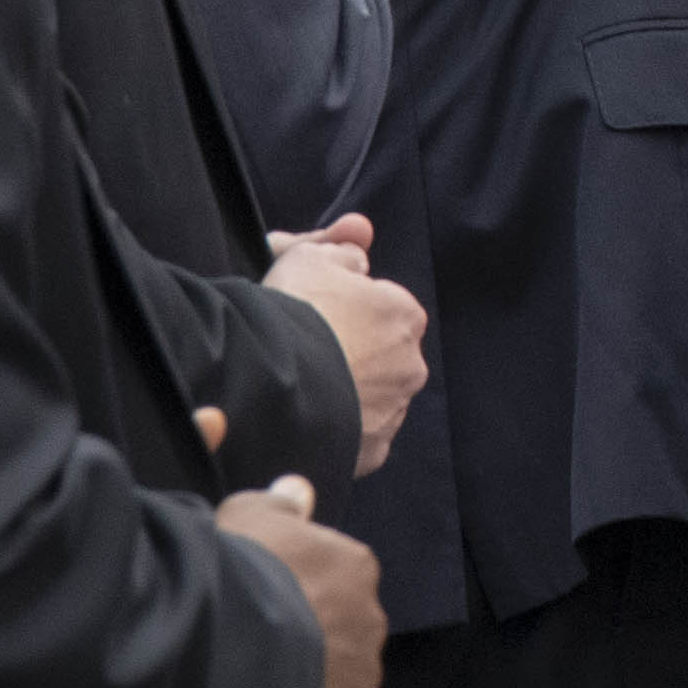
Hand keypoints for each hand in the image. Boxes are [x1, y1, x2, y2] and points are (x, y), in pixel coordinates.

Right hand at [218, 472, 384, 687]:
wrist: (239, 640)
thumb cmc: (243, 571)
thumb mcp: (248, 515)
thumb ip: (277, 503)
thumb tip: (297, 490)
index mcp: (355, 566)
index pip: (333, 578)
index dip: (296, 592)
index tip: (264, 602)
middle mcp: (371, 616)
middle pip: (341, 629)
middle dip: (309, 637)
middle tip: (262, 646)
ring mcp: (366, 671)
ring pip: (340, 678)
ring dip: (311, 680)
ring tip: (262, 683)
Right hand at [265, 214, 426, 476]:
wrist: (277, 386)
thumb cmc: (295, 314)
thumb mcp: (308, 257)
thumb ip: (339, 246)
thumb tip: (360, 235)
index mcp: (405, 315)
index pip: (381, 307)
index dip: (344, 309)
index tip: (314, 315)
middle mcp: (411, 364)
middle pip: (380, 355)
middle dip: (352, 354)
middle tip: (306, 353)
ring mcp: (393, 412)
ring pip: (372, 398)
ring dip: (347, 393)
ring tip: (304, 389)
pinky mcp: (372, 452)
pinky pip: (357, 437)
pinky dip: (339, 430)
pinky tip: (310, 420)